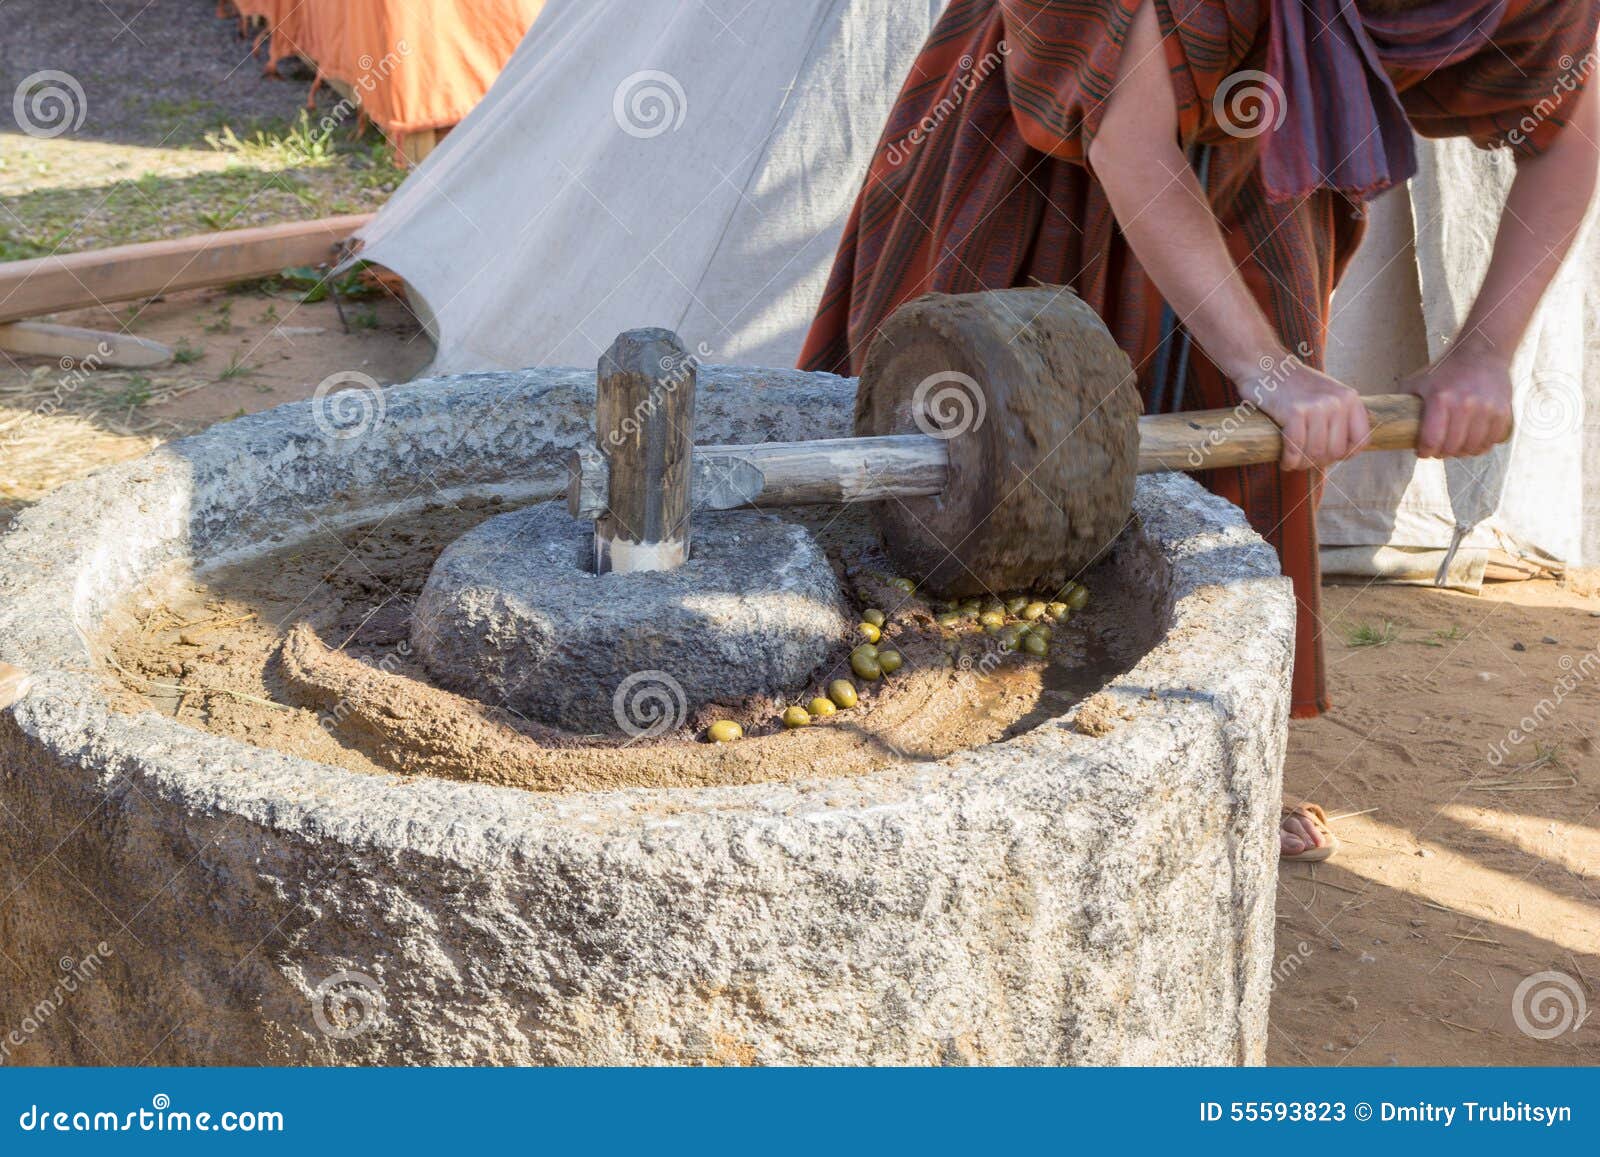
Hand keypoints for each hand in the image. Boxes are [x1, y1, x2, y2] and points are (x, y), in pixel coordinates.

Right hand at [1237, 354, 1371, 472]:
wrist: (1263, 364)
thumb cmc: (1292, 385)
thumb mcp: (1326, 393)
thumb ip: (1339, 415)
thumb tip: (1345, 451)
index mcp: (1349, 397)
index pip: (1360, 439)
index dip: (1346, 454)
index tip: (1329, 456)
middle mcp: (1337, 401)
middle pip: (1336, 451)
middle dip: (1319, 461)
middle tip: (1304, 460)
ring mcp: (1316, 406)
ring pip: (1315, 453)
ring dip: (1302, 464)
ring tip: (1293, 461)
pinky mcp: (1294, 412)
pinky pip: (1296, 449)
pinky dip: (1289, 461)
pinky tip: (1284, 461)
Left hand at [1402, 346, 1513, 458]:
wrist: (1481, 353)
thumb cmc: (1443, 370)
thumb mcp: (1416, 381)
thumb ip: (1400, 401)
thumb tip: (1381, 421)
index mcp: (1440, 399)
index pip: (1431, 441)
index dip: (1425, 452)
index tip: (1422, 452)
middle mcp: (1465, 405)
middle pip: (1452, 447)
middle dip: (1442, 454)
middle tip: (1438, 450)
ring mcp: (1486, 409)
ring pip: (1472, 447)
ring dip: (1462, 453)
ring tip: (1455, 447)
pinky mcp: (1503, 411)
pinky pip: (1492, 441)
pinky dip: (1482, 446)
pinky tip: (1473, 442)